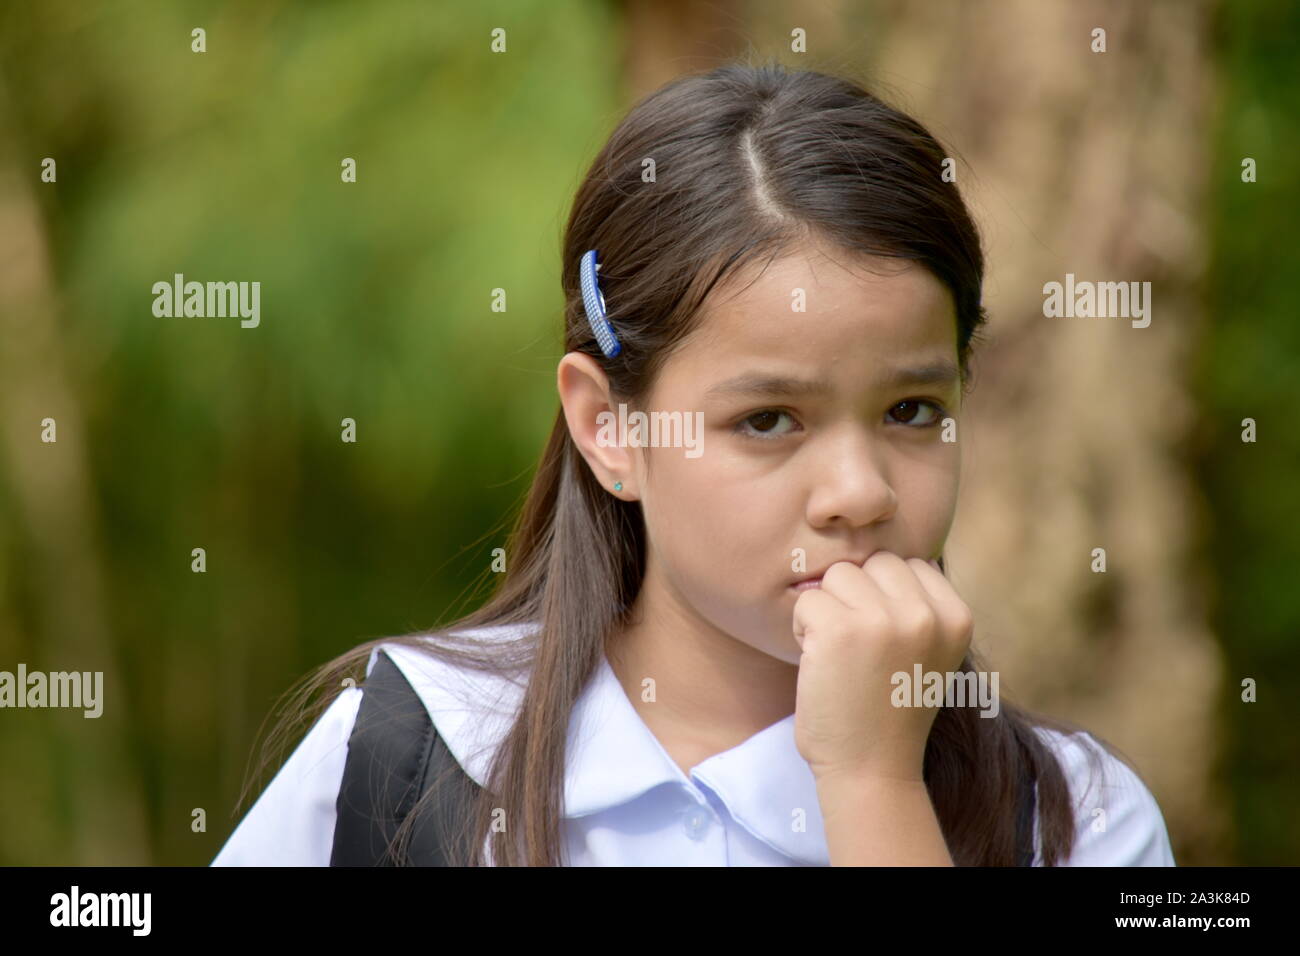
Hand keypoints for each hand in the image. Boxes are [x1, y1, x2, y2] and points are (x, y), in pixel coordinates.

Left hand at [791, 551, 973, 783]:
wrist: (871, 770)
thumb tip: (880, 548)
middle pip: (874, 562)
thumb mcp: (928, 651)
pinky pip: (808, 601)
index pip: (909, 563)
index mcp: (957, 616)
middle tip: (857, 647)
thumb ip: (919, 604)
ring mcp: (884, 620)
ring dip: (828, 609)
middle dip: (856, 596)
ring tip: (839, 654)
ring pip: (838, 575)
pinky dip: (803, 629)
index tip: (883, 642)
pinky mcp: (839, 630)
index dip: (884, 595)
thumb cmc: (890, 709)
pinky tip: (820, 663)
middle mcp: (926, 614)